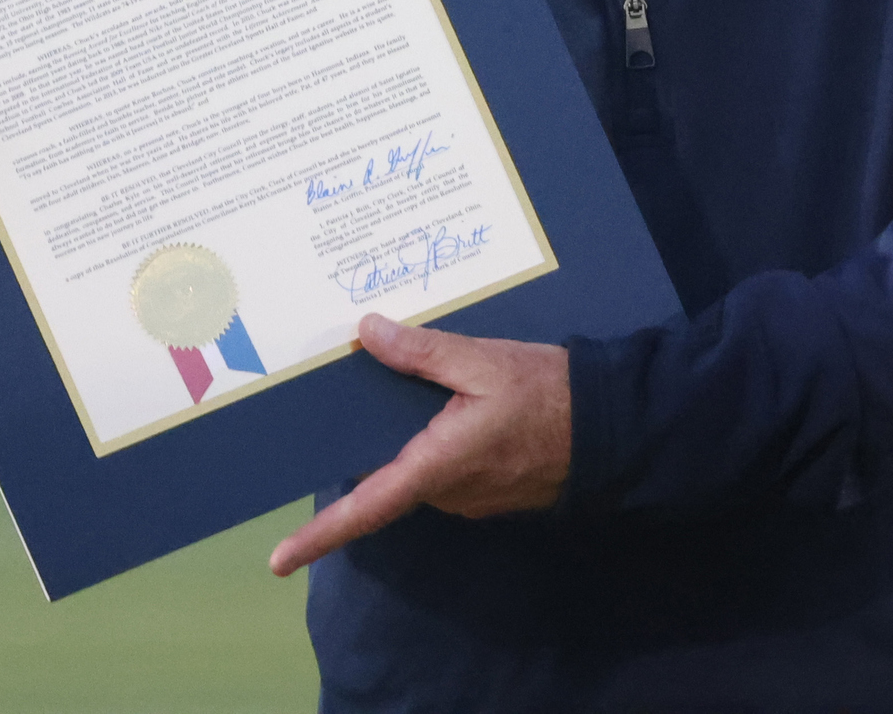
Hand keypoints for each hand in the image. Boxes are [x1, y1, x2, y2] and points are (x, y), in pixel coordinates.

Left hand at [269, 313, 570, 576]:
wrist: (611, 426)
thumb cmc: (547, 394)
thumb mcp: (482, 360)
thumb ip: (422, 351)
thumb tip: (367, 333)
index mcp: (437, 466)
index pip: (367, 508)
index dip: (321, 536)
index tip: (281, 559)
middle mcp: (447, 492)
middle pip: (385, 478)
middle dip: (362, 445)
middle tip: (330, 403)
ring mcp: (468, 495)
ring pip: (414, 469)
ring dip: (401, 437)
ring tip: (381, 383)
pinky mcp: (485, 487)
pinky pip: (440, 466)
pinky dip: (427, 440)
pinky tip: (430, 401)